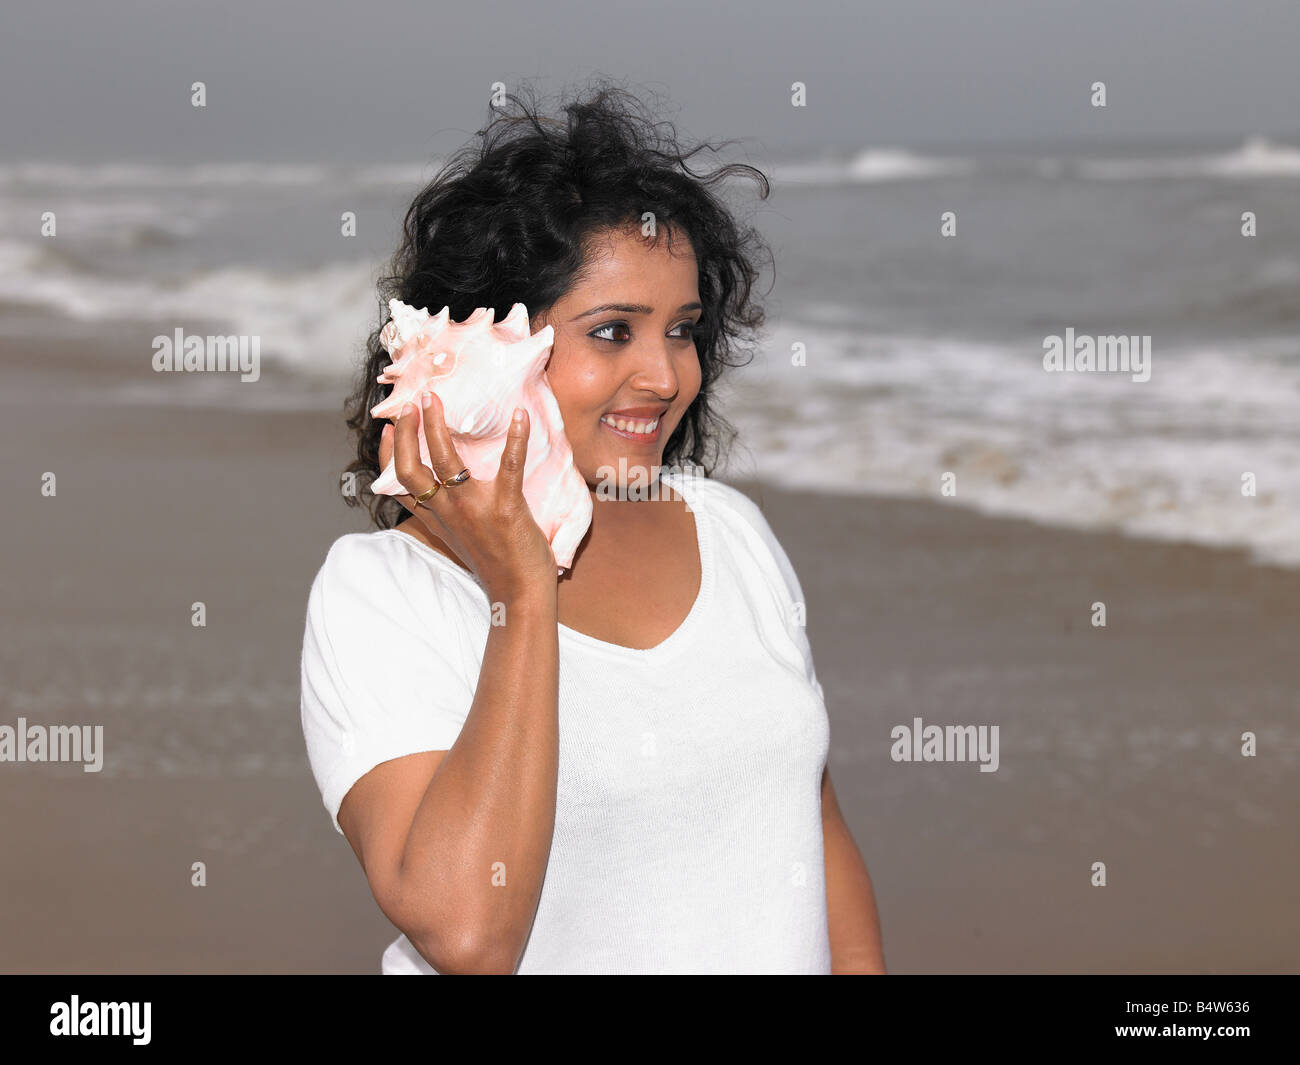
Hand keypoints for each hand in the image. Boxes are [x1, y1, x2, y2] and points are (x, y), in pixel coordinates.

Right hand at [379, 391, 557, 604]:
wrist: (520, 594)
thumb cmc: (495, 563)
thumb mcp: (457, 539)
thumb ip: (444, 513)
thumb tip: (442, 486)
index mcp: (436, 518)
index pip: (399, 484)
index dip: (388, 454)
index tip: (388, 428)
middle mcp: (448, 512)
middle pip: (411, 469)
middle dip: (407, 432)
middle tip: (413, 402)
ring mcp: (474, 509)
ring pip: (446, 461)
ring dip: (437, 426)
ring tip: (435, 399)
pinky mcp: (506, 507)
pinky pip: (509, 465)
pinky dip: (516, 438)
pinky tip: (520, 416)